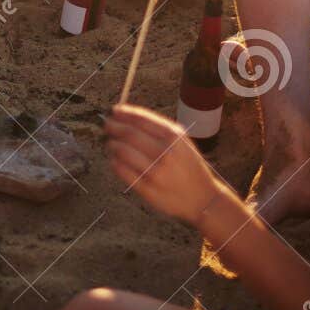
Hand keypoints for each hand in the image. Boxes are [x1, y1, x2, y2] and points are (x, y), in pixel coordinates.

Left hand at [103, 104, 230, 226]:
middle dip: (113, 127)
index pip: (141, 119)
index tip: (114, 111)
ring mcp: (155, 172)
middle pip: (129, 134)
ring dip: (112, 145)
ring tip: (111, 144)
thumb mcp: (182, 142)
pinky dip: (114, 162)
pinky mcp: (147, 189)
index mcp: (174, 138)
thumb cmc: (188, 167)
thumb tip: (127, 115)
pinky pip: (122, 171)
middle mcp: (165, 153)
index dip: (124, 114)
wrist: (203, 198)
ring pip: (122, 151)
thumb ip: (158, 128)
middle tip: (107, 125)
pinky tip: (115, 160)